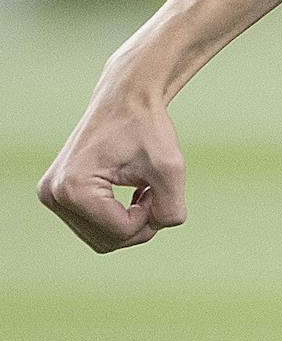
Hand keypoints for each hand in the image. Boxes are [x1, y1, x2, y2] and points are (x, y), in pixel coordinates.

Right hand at [38, 82, 188, 252]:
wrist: (126, 99)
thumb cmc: (147, 127)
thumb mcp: (170, 167)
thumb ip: (171, 207)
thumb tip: (158, 228)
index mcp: (73, 188)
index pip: (121, 232)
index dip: (150, 215)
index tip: (156, 185)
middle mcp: (53, 194)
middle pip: (107, 241)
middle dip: (139, 224)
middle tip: (154, 192)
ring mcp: (51, 196)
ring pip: (100, 238)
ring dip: (129, 222)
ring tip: (143, 191)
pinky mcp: (57, 195)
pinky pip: (92, 226)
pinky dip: (117, 217)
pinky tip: (132, 193)